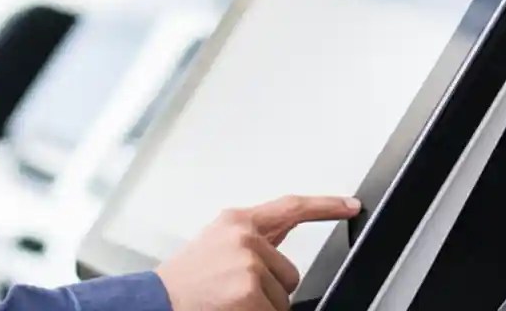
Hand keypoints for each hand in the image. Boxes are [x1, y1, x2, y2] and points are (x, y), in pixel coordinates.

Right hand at [155, 195, 361, 310]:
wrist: (154, 303)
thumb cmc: (184, 282)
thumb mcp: (216, 247)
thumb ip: (252, 244)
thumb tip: (280, 259)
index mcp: (236, 222)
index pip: (291, 208)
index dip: (325, 205)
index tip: (351, 205)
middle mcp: (244, 238)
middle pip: (289, 272)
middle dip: (269, 288)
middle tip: (231, 292)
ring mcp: (249, 265)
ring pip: (283, 298)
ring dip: (260, 306)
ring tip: (225, 301)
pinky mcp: (249, 292)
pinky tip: (229, 310)